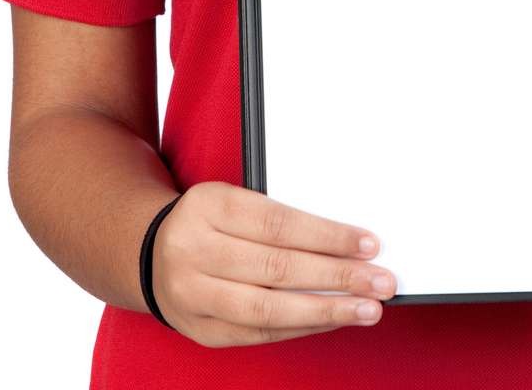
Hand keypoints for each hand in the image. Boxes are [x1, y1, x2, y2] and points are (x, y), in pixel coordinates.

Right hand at [151, 182, 395, 347]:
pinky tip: (332, 320)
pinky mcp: (202, 330)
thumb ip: (280, 217)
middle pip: (278, 268)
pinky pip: (259, 333)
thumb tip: (347, 242)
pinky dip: (301, 327)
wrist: (150, 252)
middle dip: (338, 277)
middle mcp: (195, 251)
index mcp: (209, 206)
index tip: (369, 244)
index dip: (327, 236)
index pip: (279, 223)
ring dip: (326, 311)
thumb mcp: (234, 198)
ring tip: (368, 309)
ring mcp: (194, 296)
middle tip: (381, 281)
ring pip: (269, 308)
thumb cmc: (209, 221)